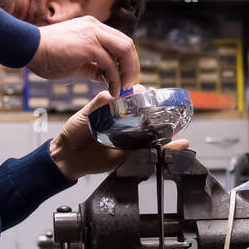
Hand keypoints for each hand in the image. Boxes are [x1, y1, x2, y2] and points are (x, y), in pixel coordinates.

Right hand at [28, 16, 139, 97]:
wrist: (28, 48)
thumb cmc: (46, 55)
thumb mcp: (75, 60)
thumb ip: (92, 65)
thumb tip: (105, 76)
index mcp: (92, 27)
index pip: (119, 41)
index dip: (126, 60)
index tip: (125, 76)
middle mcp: (95, 27)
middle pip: (127, 44)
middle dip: (132, 66)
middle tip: (129, 84)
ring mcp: (93, 34)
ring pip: (125, 51)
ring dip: (127, 72)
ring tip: (123, 88)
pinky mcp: (89, 46)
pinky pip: (110, 64)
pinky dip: (115, 79)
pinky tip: (112, 90)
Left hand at [49, 92, 190, 180]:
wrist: (68, 157)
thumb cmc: (74, 132)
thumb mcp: (85, 113)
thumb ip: (99, 103)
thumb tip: (114, 95)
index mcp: (116, 109)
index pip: (135, 98)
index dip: (144, 93)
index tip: (147, 91)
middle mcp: (126, 122)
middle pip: (149, 112)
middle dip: (159, 107)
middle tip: (162, 105)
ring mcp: (131, 137)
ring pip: (154, 130)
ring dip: (168, 125)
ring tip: (176, 121)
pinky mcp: (133, 153)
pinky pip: (152, 150)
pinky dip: (169, 148)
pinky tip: (180, 143)